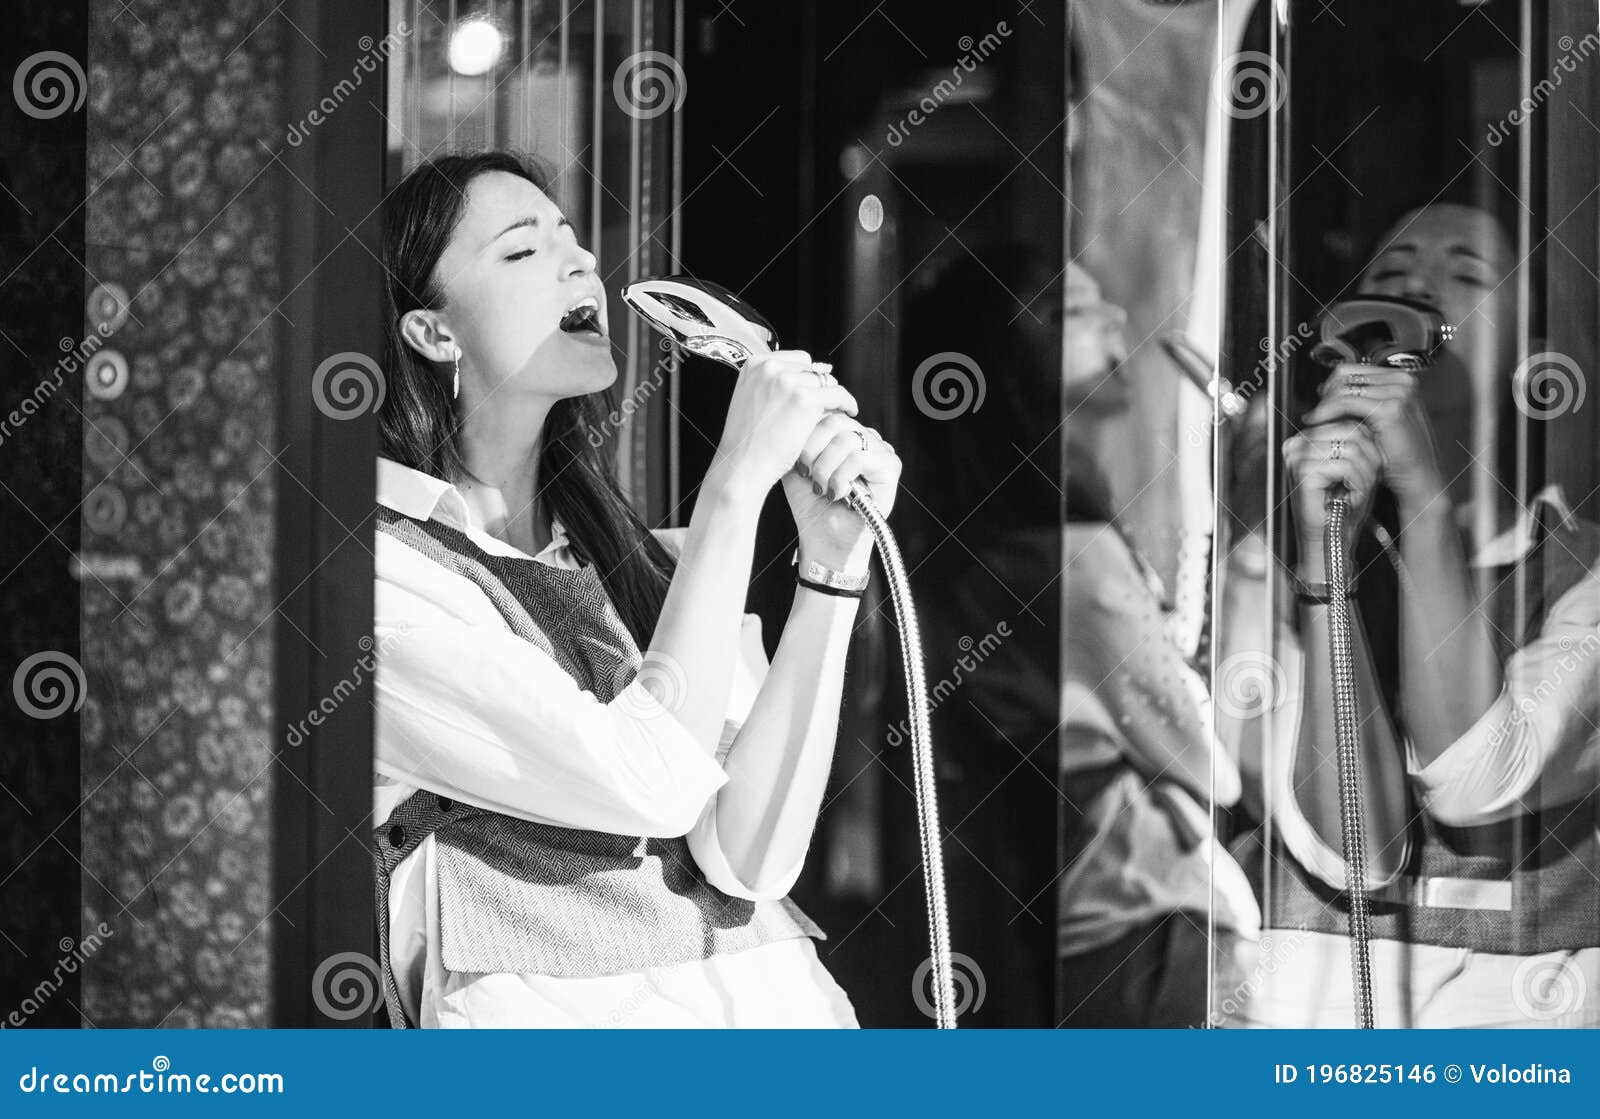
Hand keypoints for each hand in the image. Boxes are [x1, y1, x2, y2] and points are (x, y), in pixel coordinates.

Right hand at [711, 350, 858, 501]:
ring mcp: (788, 382)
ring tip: (831, 413)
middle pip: (812, 369)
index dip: (807, 378)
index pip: (796, 360)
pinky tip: (849, 411)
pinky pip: (838, 393)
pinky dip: (847, 402)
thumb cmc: (747, 441)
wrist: (742, 465)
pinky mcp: (805, 399)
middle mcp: (770, 368)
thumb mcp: (752, 400)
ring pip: (825, 381)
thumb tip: (815, 371)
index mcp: (755, 364)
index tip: (811, 392)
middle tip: (820, 409)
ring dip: (830, 397)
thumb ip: (774, 384)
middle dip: (817, 388)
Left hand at [781, 413, 901, 568]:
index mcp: (843, 430)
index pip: (825, 412)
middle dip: (813, 451)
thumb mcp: (795, 462)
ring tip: (821, 488)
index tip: (797, 464)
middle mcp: (864, 436)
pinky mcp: (891, 466)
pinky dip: (842, 477)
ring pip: (847, 439)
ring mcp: (879, 448)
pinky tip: (837, 493)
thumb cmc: (810, 503)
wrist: (822, 537)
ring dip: (826, 468)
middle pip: (836, 421)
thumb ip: (798, 436)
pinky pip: (860, 458)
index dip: (806, 436)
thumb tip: (796, 412)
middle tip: (807, 475)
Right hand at [1282, 419, 1380, 564]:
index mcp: (1305, 440)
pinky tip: (1349, 500)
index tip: (1362, 476)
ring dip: (1364, 476)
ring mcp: (1297, 457)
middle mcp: (1296, 444)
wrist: (1330, 544)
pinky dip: (1358, 485)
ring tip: (1355, 495)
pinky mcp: (1303, 473)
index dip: (1370, 449)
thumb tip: (1368, 420)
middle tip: (1360, 487)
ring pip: (1353, 448)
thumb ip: (1358, 442)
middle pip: (1354, 432)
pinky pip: (1347, 465)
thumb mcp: (1357, 468)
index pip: (1351, 423)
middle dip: (1369, 461)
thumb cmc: (1344, 508)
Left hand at [1301, 363, 1444, 513]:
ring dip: (1323, 404)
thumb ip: (1359, 401)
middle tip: (1315, 413)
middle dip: (1326, 394)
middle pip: (1346, 375)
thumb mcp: (1375, 418)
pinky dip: (1327, 411)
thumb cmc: (1397, 451)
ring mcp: (1398, 392)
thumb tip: (1324, 388)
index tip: (1319, 402)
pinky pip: (1345, 402)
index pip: (1352, 370)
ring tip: (1315, 420)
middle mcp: (1401, 381)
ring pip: (1343, 388)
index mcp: (1400, 380)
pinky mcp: (1389, 408)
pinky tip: (1319, 422)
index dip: (1331, 386)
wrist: (1417, 473)